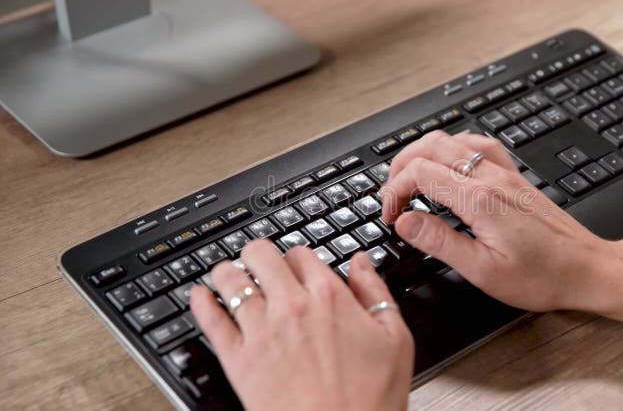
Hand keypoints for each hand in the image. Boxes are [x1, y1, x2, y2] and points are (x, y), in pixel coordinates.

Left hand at [190, 240, 413, 410]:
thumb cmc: (370, 399)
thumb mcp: (395, 339)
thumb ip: (375, 292)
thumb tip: (361, 263)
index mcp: (330, 296)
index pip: (301, 253)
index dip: (298, 257)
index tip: (297, 266)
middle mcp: (292, 306)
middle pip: (260, 255)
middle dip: (258, 254)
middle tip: (259, 262)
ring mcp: (261, 330)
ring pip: (230, 279)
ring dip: (228, 271)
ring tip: (229, 273)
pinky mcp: (238, 359)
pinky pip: (210, 319)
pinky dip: (202, 301)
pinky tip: (201, 295)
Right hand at [380, 130, 622, 311]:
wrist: (587, 269)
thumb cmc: (542, 276)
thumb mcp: (483, 271)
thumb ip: (440, 242)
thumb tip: (405, 222)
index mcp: (479, 200)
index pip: (420, 173)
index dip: (394, 191)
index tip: (390, 215)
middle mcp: (492, 178)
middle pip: (432, 146)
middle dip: (402, 165)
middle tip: (392, 194)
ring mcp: (506, 173)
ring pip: (455, 139)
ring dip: (425, 152)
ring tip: (411, 176)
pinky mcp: (515, 178)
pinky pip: (480, 145)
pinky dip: (454, 148)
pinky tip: (449, 163)